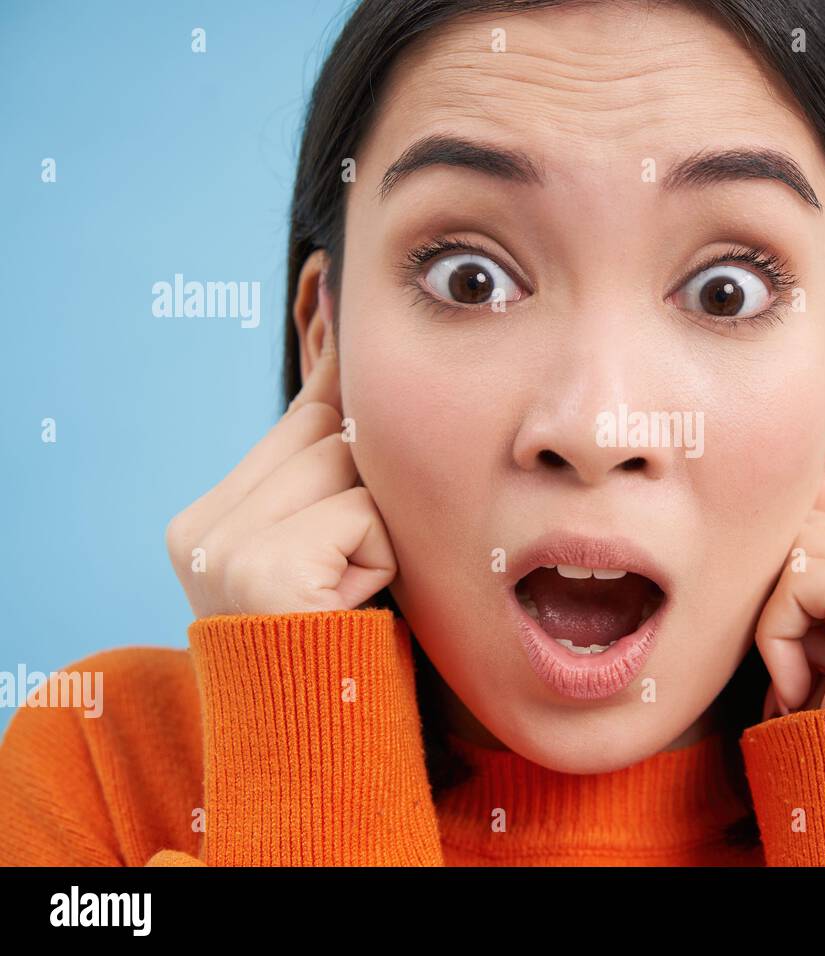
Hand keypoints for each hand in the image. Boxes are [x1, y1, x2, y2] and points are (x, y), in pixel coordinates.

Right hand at [165, 335, 396, 617]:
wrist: (327, 737)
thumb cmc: (334, 644)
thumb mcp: (314, 556)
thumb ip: (315, 481)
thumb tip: (347, 374)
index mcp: (198, 525)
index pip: (293, 424)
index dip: (337, 383)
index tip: (347, 315)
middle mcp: (198, 532)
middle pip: (321, 431)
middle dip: (363, 479)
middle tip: (357, 559)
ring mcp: (226, 549)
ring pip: (342, 462)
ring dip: (375, 529)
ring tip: (348, 593)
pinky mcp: (269, 570)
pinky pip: (362, 511)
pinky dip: (381, 558)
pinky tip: (351, 605)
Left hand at [756, 398, 824, 716]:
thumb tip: (792, 472)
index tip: (819, 388)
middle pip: (818, 512)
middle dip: (789, 589)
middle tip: (817, 666)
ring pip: (799, 544)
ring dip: (782, 624)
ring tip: (817, 682)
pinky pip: (793, 581)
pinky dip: (778, 640)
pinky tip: (812, 686)